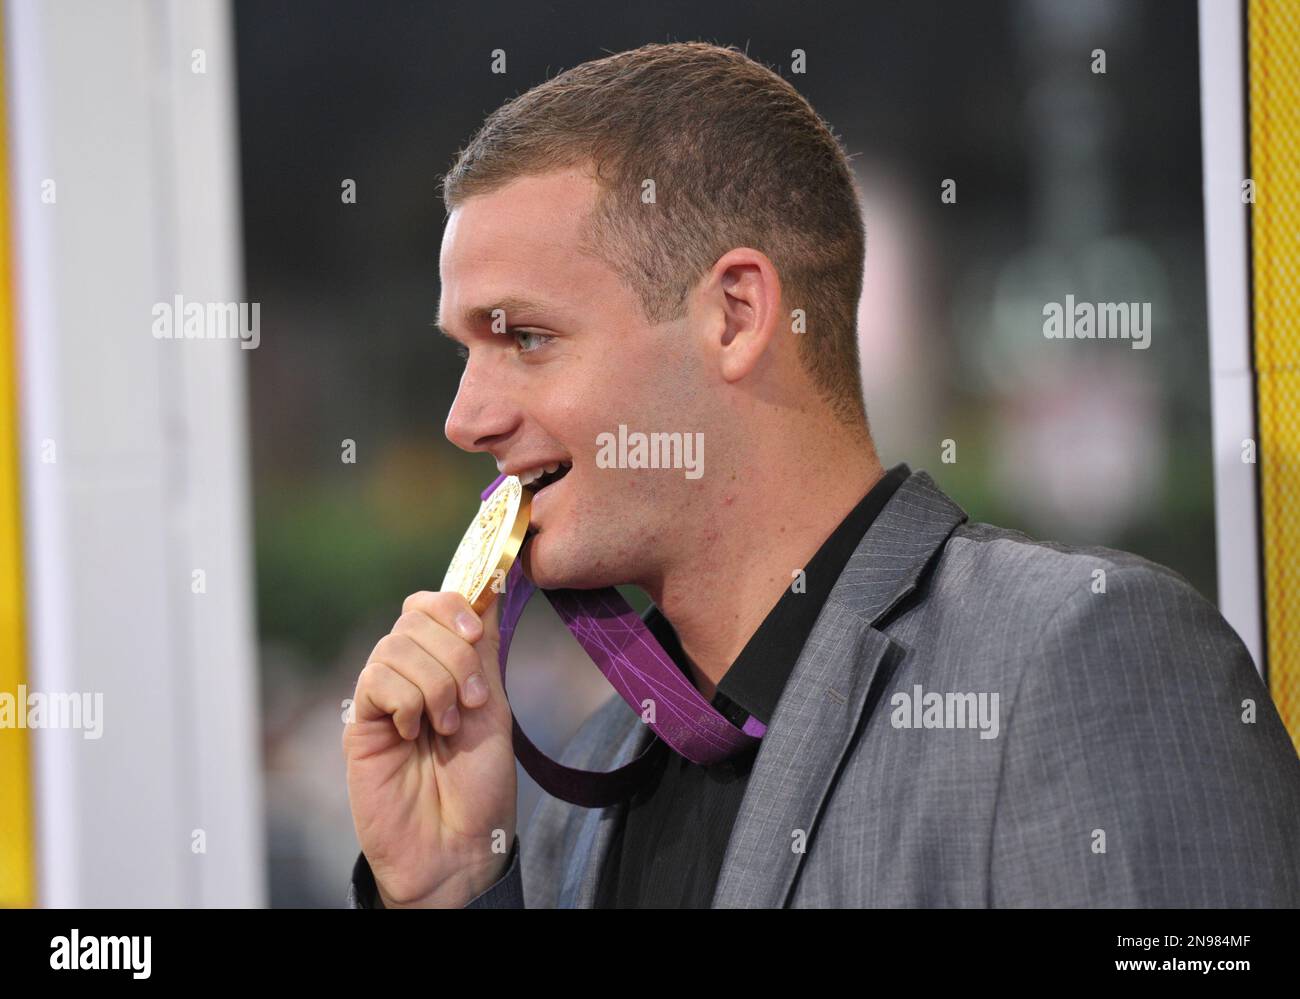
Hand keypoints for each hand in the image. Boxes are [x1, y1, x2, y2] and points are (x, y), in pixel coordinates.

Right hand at [343, 590, 516, 906]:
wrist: (458, 846)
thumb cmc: (479, 787)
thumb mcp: (493, 709)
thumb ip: (482, 653)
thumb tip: (488, 587)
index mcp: (444, 666)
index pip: (431, 604)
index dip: (452, 604)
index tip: (474, 631)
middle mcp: (410, 674)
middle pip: (415, 617)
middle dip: (453, 653)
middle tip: (470, 702)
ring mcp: (382, 696)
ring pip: (396, 646)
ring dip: (435, 684)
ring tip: (446, 729)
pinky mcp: (360, 723)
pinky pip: (376, 680)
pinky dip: (406, 702)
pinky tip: (414, 735)